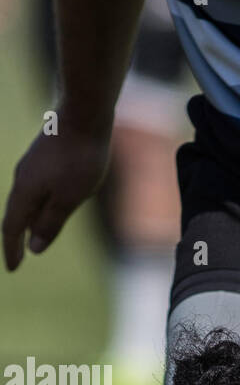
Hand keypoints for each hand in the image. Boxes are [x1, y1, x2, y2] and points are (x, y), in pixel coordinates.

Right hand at [3, 112, 111, 269]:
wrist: (83, 115)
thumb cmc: (79, 159)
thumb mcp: (69, 199)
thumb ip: (50, 223)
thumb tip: (34, 246)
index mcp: (25, 193)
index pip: (12, 228)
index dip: (12, 250)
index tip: (13, 269)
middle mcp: (22, 179)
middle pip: (15, 215)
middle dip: (17, 238)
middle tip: (17, 257)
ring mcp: (31, 166)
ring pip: (25, 200)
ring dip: (27, 221)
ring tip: (31, 236)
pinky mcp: (42, 156)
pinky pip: (34, 188)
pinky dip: (37, 204)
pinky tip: (47, 205)